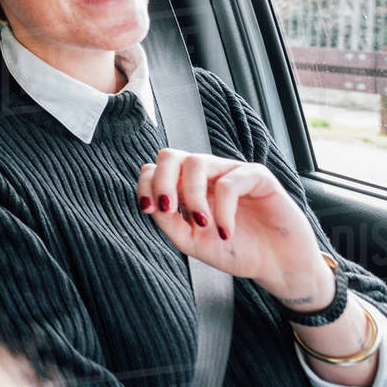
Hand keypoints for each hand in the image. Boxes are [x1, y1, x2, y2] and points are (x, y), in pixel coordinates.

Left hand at [137, 148, 333, 306]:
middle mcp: (207, 175)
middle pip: (170, 155)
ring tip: (202, 224)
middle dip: (162, 180)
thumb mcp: (192, 242)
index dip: (146, 184)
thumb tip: (151, 203)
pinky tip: (226, 232)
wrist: (276, 267)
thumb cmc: (235, 251)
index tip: (147, 209)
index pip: (156, 168)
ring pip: (197, 163)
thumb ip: (169, 223)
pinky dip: (222, 209)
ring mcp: (231, 172)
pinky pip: (230, 182)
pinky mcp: (258, 176)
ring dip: (192, 195)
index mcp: (187, 187)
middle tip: (168, 209)